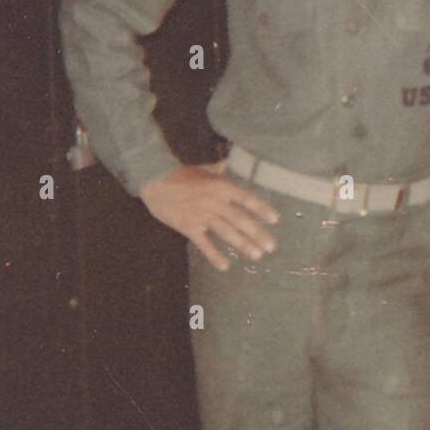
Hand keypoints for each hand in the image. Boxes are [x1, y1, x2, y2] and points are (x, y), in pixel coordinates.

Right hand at [140, 160, 280, 271]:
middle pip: (241, 219)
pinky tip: (225, 266)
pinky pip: (204, 244)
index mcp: (221, 186)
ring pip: (227, 233)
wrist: (153, 179)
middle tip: (272, 247)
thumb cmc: (179, 173)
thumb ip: (218, 169)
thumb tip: (228, 163)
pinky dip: (214, 255)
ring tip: (257, 255)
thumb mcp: (203, 169)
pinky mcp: (189, 228)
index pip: (247, 199)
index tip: (276, 220)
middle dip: (258, 234)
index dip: (262, 209)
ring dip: (243, 245)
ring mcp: (202, 216)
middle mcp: (215, 202)